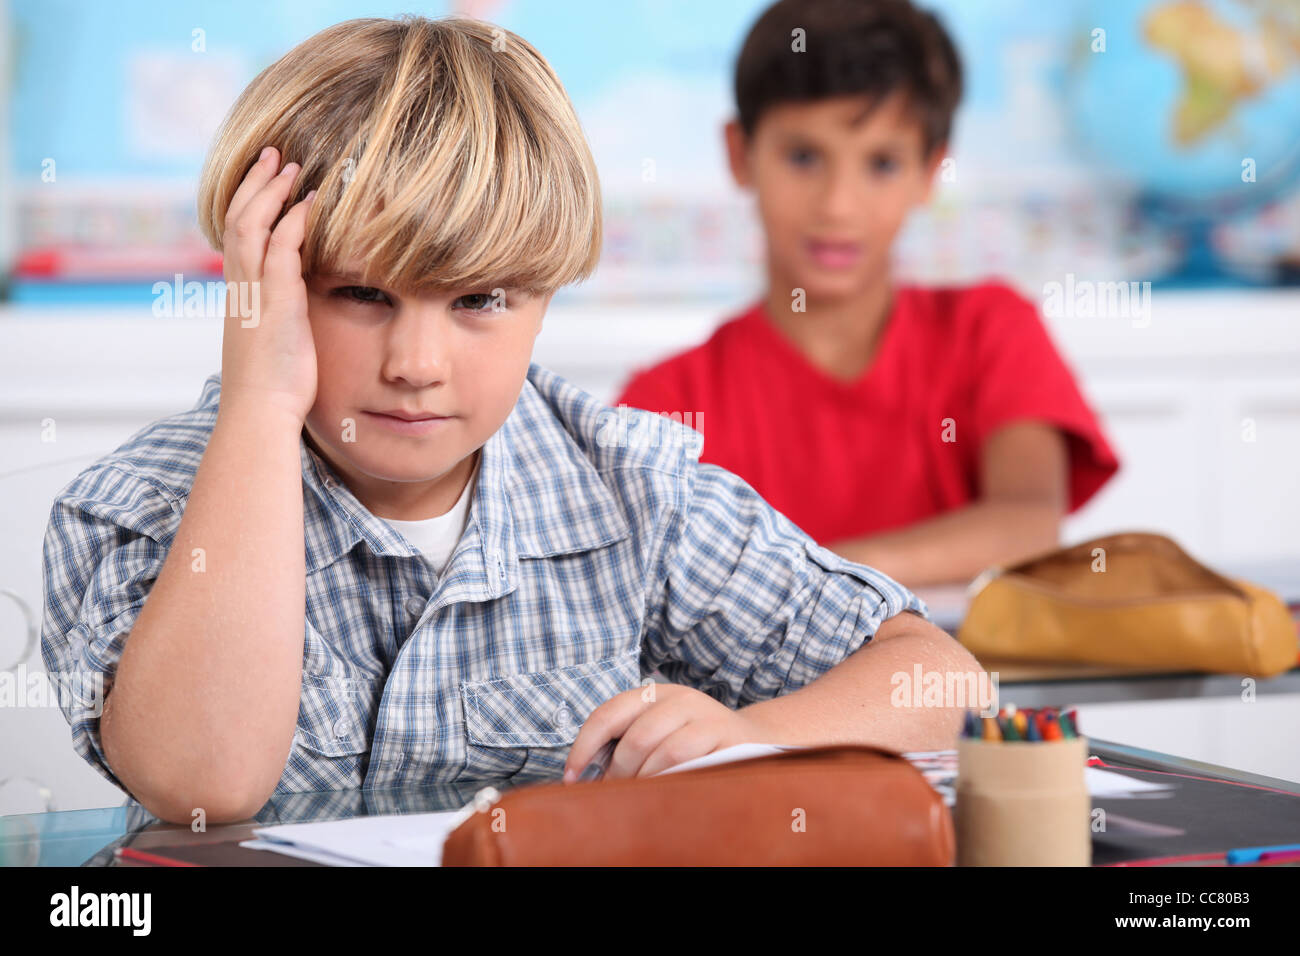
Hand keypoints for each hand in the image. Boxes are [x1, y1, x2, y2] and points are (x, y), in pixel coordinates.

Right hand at [218, 145, 318, 423]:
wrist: (259, 414)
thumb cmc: (272, 390)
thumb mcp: (274, 344)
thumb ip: (281, 319)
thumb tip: (295, 313)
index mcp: (240, 297)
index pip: (237, 236)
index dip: (250, 203)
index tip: (268, 180)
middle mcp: (240, 289)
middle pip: (238, 219)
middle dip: (256, 183)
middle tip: (275, 155)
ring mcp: (254, 295)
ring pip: (252, 226)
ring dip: (271, 192)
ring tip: (291, 167)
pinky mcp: (276, 304)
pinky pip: (280, 252)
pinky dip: (293, 224)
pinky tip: (310, 205)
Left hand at [562, 683, 775, 780]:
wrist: (753, 740)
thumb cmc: (693, 742)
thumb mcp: (658, 731)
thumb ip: (626, 742)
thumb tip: (583, 775)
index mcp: (654, 693)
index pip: (608, 713)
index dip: (584, 746)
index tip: (571, 777)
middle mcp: (680, 698)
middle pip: (635, 738)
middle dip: (619, 774)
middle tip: (615, 796)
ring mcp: (706, 717)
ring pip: (663, 752)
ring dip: (646, 782)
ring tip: (641, 797)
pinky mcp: (727, 738)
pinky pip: (692, 763)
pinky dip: (672, 782)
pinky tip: (666, 793)